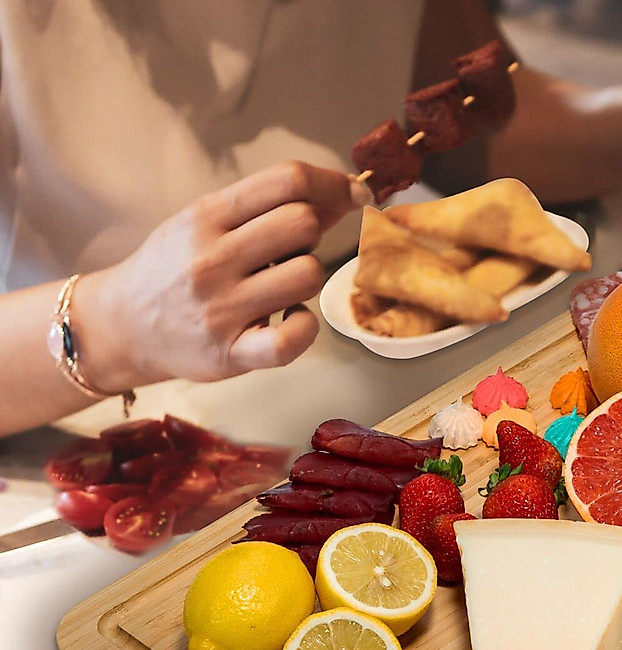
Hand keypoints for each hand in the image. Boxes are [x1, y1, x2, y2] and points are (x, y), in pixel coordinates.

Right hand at [75, 161, 370, 390]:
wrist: (123, 325)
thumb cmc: (173, 269)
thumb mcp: (205, 224)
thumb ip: (266, 210)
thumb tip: (340, 196)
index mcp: (208, 215)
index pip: (286, 180)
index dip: (333, 184)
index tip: (354, 196)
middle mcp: (213, 257)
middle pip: (303, 223)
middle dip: (312, 234)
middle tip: (289, 252)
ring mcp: (222, 307)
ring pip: (307, 274)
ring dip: (307, 279)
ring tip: (281, 288)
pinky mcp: (232, 353)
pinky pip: (291, 338)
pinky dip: (304, 328)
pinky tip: (290, 321)